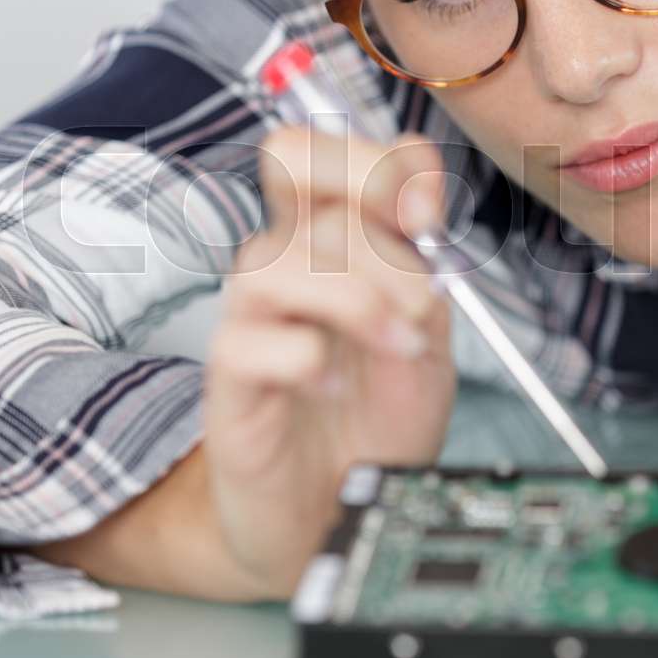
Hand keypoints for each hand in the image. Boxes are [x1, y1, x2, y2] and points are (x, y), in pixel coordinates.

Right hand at [202, 125, 455, 597]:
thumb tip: (417, 205)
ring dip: (359, 300)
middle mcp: (284, 262)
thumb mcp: (429, 332)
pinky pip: (254, 340)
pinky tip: (332, 390)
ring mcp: (249, 316)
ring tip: (399, 350)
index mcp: (331, 240)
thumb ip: (425, 264)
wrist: (343, 511)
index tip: (428, 221)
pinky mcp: (227, 380)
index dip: (381, 163)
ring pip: (276, 256)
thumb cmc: (379, 419)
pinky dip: (309, 360)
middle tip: (420, 302)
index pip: (326, 147)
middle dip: (375, 227)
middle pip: (291, 168)